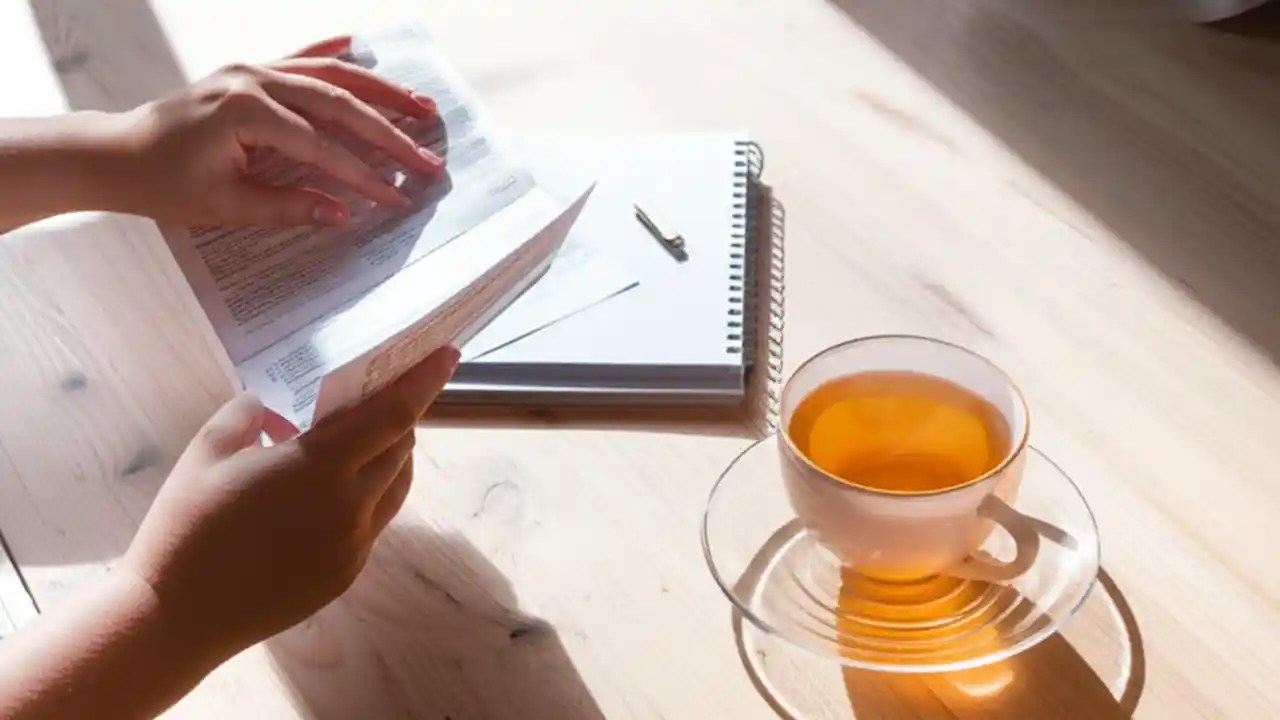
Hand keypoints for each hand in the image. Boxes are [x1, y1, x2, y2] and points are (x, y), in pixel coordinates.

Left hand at [114, 36, 442, 227]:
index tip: (398, 197)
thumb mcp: (226, 206)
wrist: (116, 154)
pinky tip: (361, 46)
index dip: (364, 175)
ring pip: (330, 75)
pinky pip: (298, 57)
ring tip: (422, 105)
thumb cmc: (163, 184)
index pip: (322, 147)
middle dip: (390, 133)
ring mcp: (251, 70)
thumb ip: (288, 207)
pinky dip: (332, 51)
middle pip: (339, 104)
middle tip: (430, 158)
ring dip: (379, 90)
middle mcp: (253, 80)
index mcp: (246, 113)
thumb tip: (344, 213)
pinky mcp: (247, 71)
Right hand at [121, 346, 458, 657]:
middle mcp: (351, 505)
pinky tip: (332, 493)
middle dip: (399, 417)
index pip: (394, 415)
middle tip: (378, 399)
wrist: (176, 616)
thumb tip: (273, 408)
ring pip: (395, 487)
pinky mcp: (347, 574)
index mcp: (320, 467)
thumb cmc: (186, 526)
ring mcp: (354, 545)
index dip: (425, 381)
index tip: (450, 354)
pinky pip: (375, 522)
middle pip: (400, 448)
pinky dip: (368, 496)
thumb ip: (248, 414)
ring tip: (360, 443)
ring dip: (390, 458)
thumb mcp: (208, 451)